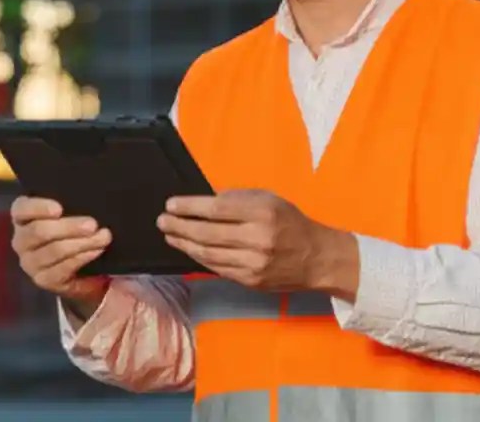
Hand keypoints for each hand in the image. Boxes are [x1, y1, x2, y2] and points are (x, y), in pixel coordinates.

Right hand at [11, 196, 111, 309]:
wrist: (82, 267)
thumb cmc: (73, 230)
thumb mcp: (70, 214)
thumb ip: (71, 205)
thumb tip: (87, 199)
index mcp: (22, 218)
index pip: (21, 209)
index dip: (38, 208)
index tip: (59, 209)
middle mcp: (21, 240)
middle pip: (39, 231)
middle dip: (69, 227)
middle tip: (92, 225)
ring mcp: (30, 263)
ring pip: (54, 250)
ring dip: (82, 243)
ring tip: (103, 237)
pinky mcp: (43, 280)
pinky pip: (63, 268)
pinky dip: (83, 257)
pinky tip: (97, 250)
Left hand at [157, 189, 356, 294]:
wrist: (317, 258)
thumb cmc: (291, 223)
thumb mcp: (269, 199)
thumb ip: (238, 198)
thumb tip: (205, 200)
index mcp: (262, 212)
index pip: (216, 209)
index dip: (189, 207)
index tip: (171, 204)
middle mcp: (257, 238)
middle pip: (207, 233)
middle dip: (179, 226)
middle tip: (162, 221)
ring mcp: (253, 263)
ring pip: (208, 253)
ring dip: (184, 244)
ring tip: (170, 235)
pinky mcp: (249, 280)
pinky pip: (216, 268)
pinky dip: (199, 258)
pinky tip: (188, 249)